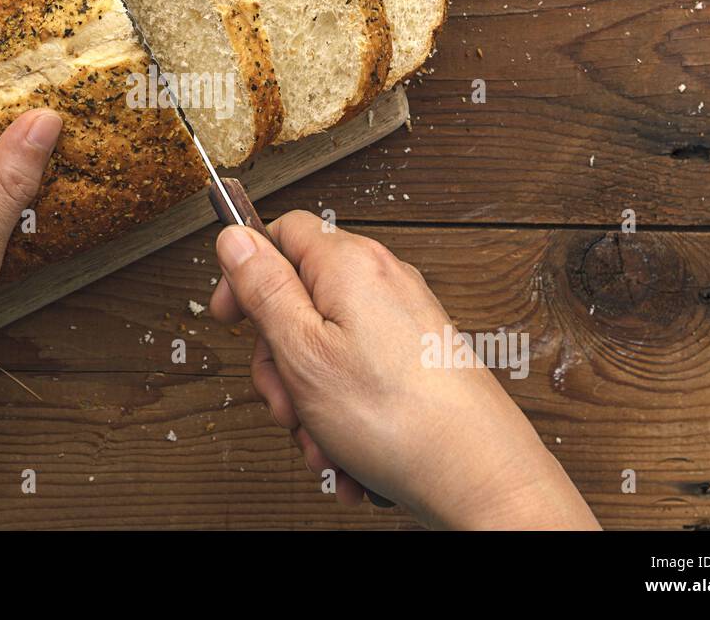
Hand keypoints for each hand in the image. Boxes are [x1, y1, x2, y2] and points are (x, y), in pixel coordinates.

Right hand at [209, 212, 598, 529]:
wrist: (478, 476)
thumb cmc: (398, 418)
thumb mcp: (302, 350)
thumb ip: (264, 288)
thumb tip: (234, 238)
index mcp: (349, 264)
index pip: (281, 232)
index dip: (246, 273)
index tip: (231, 316)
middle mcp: (382, 281)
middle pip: (299, 300)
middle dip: (280, 360)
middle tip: (285, 400)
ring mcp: (403, 320)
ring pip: (325, 348)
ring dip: (309, 400)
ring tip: (322, 439)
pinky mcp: (417, 357)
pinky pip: (358, 375)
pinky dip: (343, 413)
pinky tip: (346, 453)